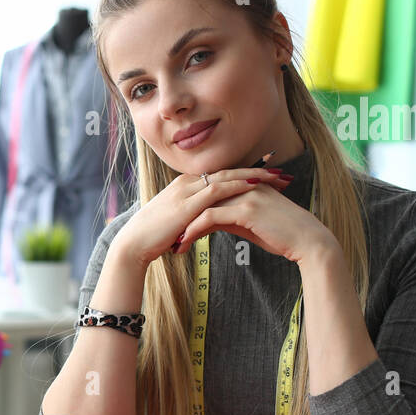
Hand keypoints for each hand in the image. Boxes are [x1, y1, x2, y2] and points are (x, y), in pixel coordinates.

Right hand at [113, 152, 290, 268]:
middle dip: (257, 171)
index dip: (247, 175)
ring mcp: (187, 190)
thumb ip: (195, 218)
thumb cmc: (154, 238)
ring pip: (227, 177)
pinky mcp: (188, 202)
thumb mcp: (178, 223)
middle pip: (229, 171)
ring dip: (254, 176)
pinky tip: (256, 186)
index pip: (222, 176)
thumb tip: (209, 224)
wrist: (133, 244)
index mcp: (186, 185)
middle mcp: (187, 182)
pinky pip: (218, 189)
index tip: (269, 177)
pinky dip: (238, 185)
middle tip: (282, 171)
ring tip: (277, 177)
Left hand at [169, 174, 333, 264]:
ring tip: (172, 245)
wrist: (309, 242)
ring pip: (202, 206)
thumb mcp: (250, 224)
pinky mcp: (246, 209)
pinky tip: (184, 244)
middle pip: (202, 197)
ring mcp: (245, 195)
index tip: (175, 228)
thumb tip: (207, 223)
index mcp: (245, 185)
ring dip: (183, 226)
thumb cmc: (282, 236)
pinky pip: (210, 217)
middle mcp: (244, 185)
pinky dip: (193, 230)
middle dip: (182, 218)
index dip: (190, 211)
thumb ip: (229, 218)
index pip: (209, 193)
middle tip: (167, 235)